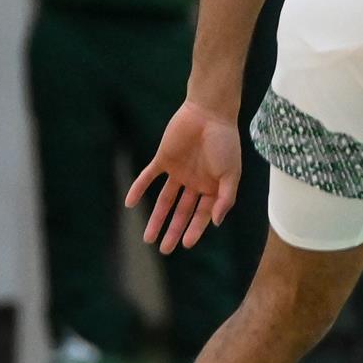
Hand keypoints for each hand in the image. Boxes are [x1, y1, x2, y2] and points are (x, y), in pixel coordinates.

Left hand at [126, 100, 242, 254]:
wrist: (209, 114)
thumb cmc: (225, 143)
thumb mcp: (232, 173)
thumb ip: (226, 198)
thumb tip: (216, 222)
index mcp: (213, 187)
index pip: (202, 214)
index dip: (194, 229)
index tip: (185, 244)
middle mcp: (195, 183)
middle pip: (182, 211)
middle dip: (173, 229)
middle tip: (164, 249)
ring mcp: (178, 172)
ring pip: (165, 200)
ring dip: (157, 218)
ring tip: (148, 237)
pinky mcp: (163, 159)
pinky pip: (148, 177)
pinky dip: (139, 189)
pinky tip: (130, 203)